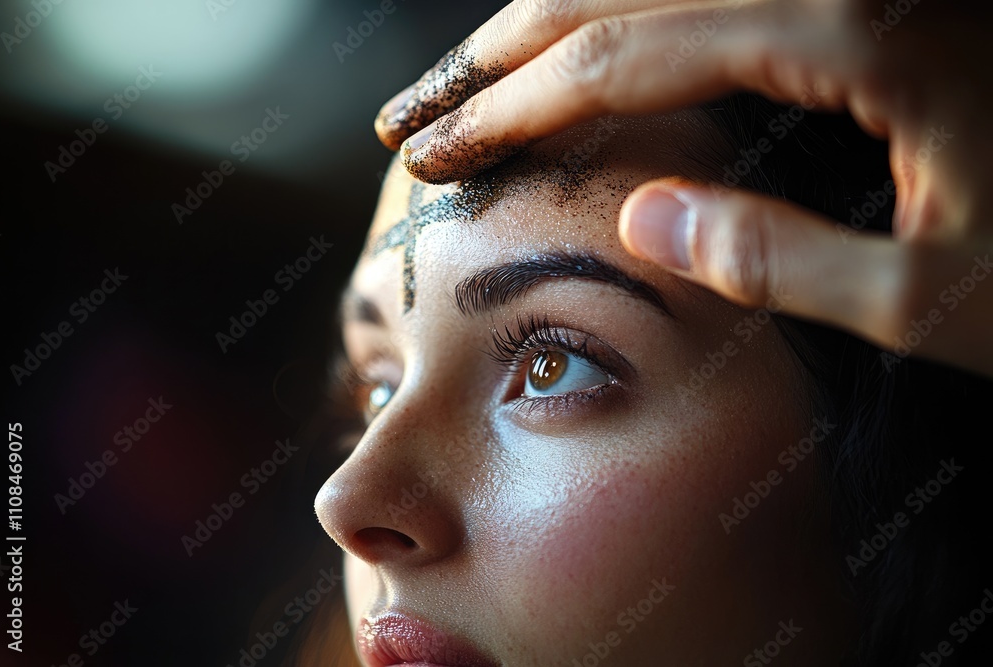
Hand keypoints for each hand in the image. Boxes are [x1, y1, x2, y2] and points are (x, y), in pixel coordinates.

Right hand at [374, 0, 992, 376]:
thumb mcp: (932, 294)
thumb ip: (774, 256)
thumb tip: (643, 218)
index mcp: (852, 28)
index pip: (624, 54)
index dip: (514, 107)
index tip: (438, 153)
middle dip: (496, 50)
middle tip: (416, 112)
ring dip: (548, 18)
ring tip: (475, 80)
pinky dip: (628, 9)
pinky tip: (593, 45)